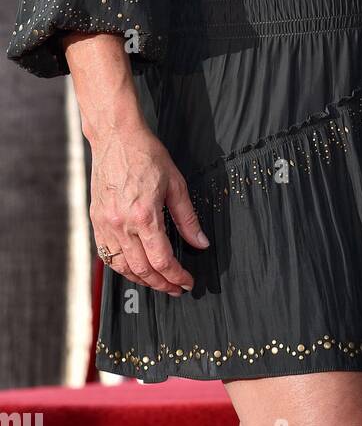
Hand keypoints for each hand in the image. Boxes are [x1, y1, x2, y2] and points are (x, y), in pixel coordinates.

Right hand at [90, 122, 209, 295]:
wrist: (117, 138)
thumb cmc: (147, 155)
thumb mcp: (176, 184)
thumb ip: (188, 218)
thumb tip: (200, 243)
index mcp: (144, 215)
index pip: (162, 260)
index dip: (177, 276)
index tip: (187, 282)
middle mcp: (121, 224)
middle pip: (142, 269)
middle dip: (161, 283)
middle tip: (175, 288)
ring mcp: (105, 224)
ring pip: (122, 266)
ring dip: (141, 280)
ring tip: (157, 282)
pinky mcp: (96, 220)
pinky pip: (107, 254)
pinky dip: (121, 267)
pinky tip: (134, 268)